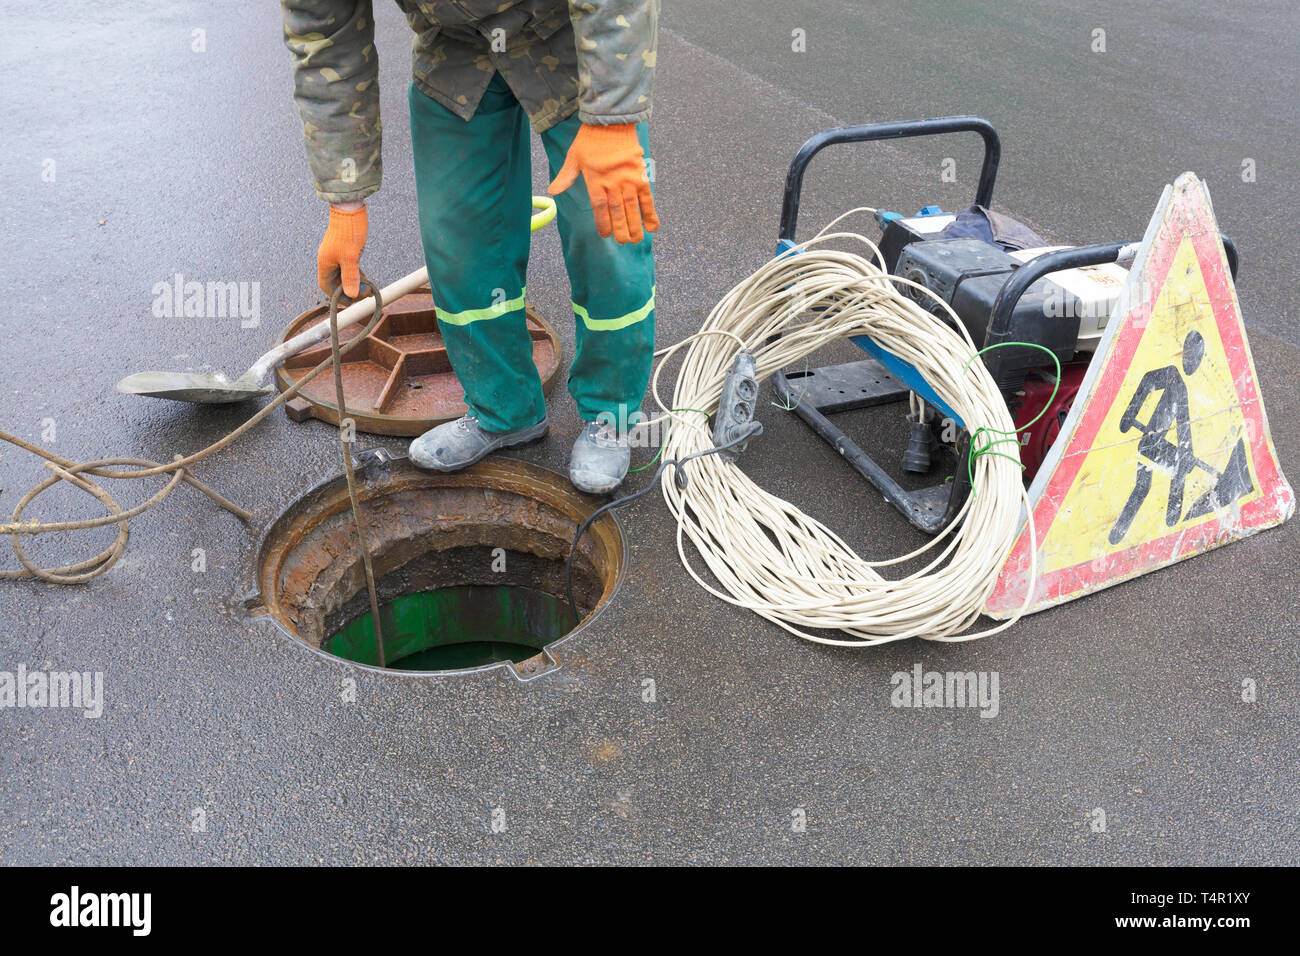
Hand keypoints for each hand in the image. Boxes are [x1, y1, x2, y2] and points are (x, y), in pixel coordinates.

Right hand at [317, 202, 366, 296]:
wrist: (350, 210)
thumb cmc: (348, 232)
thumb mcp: (351, 258)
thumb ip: (350, 277)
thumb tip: (351, 294)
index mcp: (325, 263)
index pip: (326, 286)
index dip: (337, 296)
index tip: (351, 300)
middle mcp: (328, 260)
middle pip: (335, 282)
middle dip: (348, 290)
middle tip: (364, 293)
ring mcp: (336, 255)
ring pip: (343, 275)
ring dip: (354, 282)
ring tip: (367, 286)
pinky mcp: (344, 250)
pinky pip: (348, 267)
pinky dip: (356, 273)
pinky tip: (365, 276)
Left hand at [548, 123, 658, 243]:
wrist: (612, 122)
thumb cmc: (591, 140)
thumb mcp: (574, 157)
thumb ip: (566, 176)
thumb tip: (552, 192)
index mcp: (595, 181)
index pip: (599, 209)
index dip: (603, 224)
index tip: (606, 234)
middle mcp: (613, 184)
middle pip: (617, 213)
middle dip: (621, 230)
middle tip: (623, 242)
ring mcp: (629, 181)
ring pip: (633, 210)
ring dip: (636, 227)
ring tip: (636, 240)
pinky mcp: (642, 177)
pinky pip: (648, 199)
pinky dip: (651, 213)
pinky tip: (653, 227)